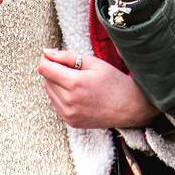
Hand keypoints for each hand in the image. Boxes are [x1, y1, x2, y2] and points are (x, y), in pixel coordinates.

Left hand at [38, 49, 160, 127]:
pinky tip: (78, 94)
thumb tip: (46, 53)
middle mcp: (68, 101)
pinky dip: (62, 96)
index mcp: (74, 83)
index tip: (53, 55)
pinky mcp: (70, 122)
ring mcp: (68, 114)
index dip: (46, 59)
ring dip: (57, 84)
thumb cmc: (115, 82)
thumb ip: (68, 57)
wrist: (130, 108)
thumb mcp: (94, 63)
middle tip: (74, 69)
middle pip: (46, 80)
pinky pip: (56, 104)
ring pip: (49, 92)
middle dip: (54, 71)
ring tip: (77, 82)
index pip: (44, 68)